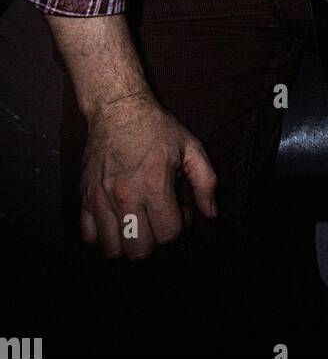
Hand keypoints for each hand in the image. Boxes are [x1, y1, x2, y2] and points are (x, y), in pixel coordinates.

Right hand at [80, 95, 217, 259]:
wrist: (118, 108)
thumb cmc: (156, 128)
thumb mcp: (191, 147)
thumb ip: (206, 182)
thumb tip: (211, 213)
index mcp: (155, 185)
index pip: (168, 234)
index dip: (178, 228)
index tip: (177, 212)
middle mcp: (126, 196)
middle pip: (139, 250)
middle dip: (153, 242)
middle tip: (156, 222)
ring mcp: (101, 198)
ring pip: (112, 249)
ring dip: (127, 243)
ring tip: (136, 224)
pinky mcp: (85, 196)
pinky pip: (89, 235)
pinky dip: (102, 235)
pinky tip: (115, 219)